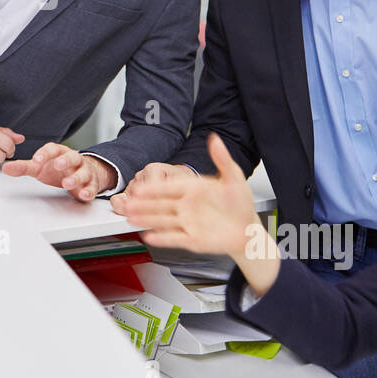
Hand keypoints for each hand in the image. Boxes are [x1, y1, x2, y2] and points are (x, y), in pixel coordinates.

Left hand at [2, 142, 115, 201]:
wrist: (83, 172)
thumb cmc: (59, 168)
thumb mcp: (40, 167)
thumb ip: (24, 167)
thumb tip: (5, 167)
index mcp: (59, 153)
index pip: (52, 149)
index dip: (44, 154)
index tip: (36, 160)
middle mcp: (73, 160)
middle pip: (71, 157)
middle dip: (65, 161)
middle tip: (58, 165)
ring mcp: (84, 171)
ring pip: (83, 172)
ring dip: (76, 178)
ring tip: (68, 183)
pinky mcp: (91, 183)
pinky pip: (92, 187)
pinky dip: (89, 191)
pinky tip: (84, 194)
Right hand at [121, 134, 263, 257]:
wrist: (249, 230)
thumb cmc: (241, 205)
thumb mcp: (234, 178)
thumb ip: (222, 159)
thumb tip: (215, 139)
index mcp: (193, 190)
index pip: (169, 187)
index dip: (154, 188)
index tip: (140, 187)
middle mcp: (187, 206)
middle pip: (160, 205)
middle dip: (143, 204)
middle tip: (127, 203)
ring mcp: (188, 223)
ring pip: (162, 221)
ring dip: (146, 219)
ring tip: (130, 218)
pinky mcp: (192, 239)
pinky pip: (174, 238)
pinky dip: (162, 238)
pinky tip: (149, 236)